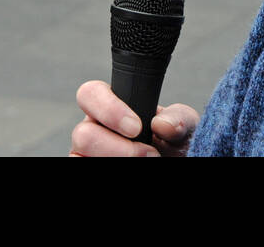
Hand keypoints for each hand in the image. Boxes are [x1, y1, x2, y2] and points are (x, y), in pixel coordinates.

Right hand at [69, 80, 198, 156]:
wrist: (176, 160)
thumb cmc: (175, 144)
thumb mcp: (184, 127)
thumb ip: (178, 118)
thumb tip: (161, 124)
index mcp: (110, 108)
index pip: (90, 94)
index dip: (109, 109)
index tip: (136, 127)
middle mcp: (94, 131)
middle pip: (82, 134)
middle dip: (117, 147)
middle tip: (149, 155)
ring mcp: (88, 155)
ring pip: (78, 156)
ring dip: (115, 160)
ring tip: (146, 163)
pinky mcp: (87, 167)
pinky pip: (83, 167)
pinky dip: (107, 168)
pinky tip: (131, 170)